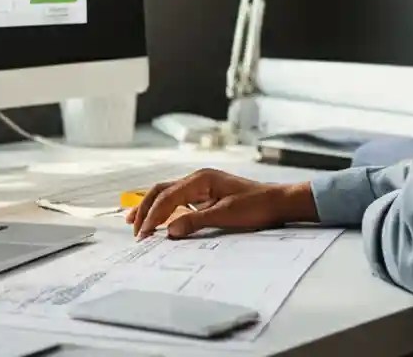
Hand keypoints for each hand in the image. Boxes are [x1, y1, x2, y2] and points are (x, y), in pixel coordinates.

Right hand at [127, 168, 317, 238]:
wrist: (278, 203)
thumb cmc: (257, 206)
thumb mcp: (226, 215)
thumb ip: (195, 221)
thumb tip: (169, 230)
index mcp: (201, 179)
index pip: (167, 196)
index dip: (152, 215)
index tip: (143, 233)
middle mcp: (199, 179)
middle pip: (162, 190)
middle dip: (145, 209)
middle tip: (133, 228)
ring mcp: (202, 186)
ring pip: (168, 194)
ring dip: (151, 208)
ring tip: (135, 221)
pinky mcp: (207, 196)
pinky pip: (179, 201)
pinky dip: (165, 210)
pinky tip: (159, 220)